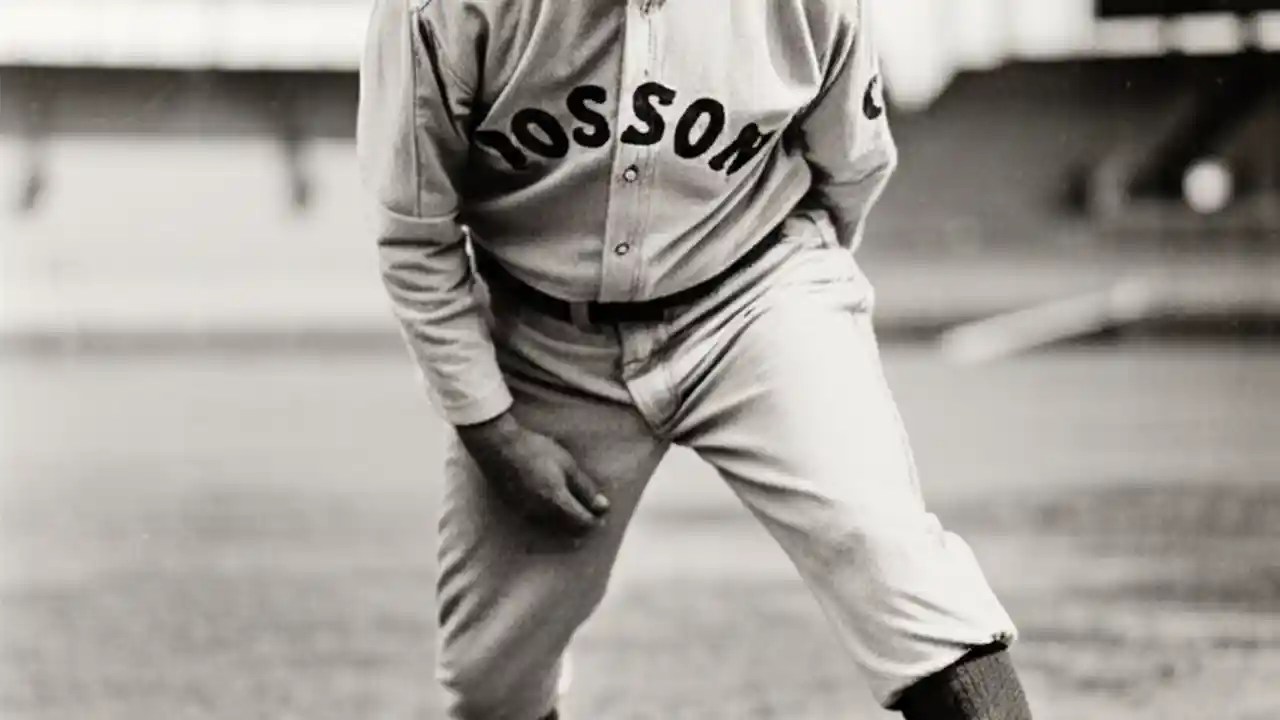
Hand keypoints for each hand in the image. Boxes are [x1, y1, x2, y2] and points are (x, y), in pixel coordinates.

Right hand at [456, 412, 610, 535]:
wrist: (498, 446)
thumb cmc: (536, 450)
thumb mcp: (567, 465)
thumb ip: (585, 488)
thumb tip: (602, 506)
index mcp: (556, 502)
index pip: (582, 523)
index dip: (595, 522)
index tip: (602, 515)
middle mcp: (541, 515)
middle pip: (568, 532)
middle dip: (582, 528)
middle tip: (591, 517)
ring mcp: (526, 516)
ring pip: (553, 532)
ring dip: (567, 528)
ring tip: (575, 517)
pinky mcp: (515, 512)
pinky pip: (539, 526)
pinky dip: (551, 525)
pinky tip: (553, 515)